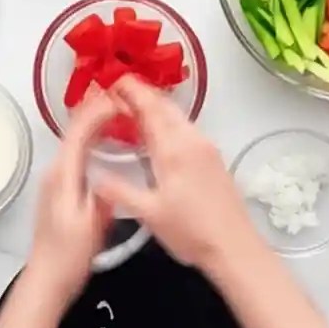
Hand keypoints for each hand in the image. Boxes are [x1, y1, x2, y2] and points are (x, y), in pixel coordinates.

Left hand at [26, 92, 115, 301]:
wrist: (47, 279)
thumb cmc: (67, 257)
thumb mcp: (90, 228)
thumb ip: (101, 200)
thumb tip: (112, 178)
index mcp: (63, 177)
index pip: (78, 133)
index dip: (98, 111)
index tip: (119, 98)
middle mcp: (56, 174)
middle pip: (74, 131)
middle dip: (96, 110)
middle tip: (120, 95)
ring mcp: (56, 181)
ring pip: (76, 141)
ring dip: (94, 123)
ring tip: (116, 109)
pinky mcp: (61, 191)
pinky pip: (76, 154)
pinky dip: (91, 140)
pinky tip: (104, 141)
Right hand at [94, 76, 262, 271]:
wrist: (234, 247)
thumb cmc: (191, 232)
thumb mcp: (149, 213)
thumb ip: (119, 191)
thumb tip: (93, 177)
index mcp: (174, 149)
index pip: (150, 107)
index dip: (132, 91)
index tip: (114, 80)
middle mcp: (193, 141)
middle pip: (166, 107)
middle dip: (143, 95)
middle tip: (120, 92)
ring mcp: (207, 149)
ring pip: (178, 118)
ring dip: (156, 110)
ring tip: (134, 112)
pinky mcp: (214, 160)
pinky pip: (187, 130)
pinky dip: (168, 124)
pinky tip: (159, 137)